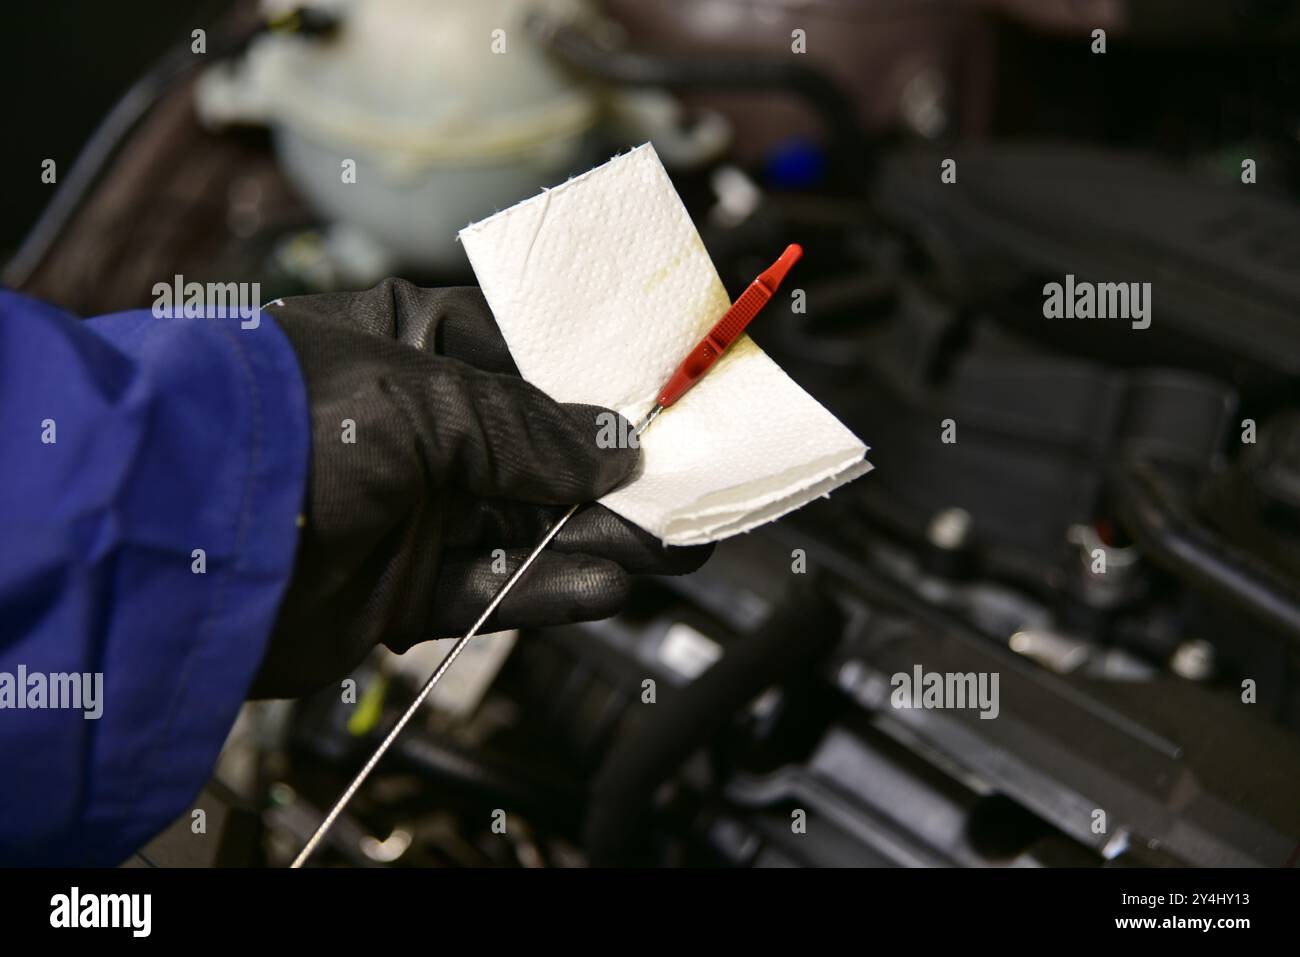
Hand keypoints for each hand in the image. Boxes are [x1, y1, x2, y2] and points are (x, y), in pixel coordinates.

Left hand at [253, 279, 709, 696]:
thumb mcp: (428, 404)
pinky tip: (608, 583)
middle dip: (614, 474)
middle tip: (689, 492)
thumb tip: (621, 451)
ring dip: (598, 536)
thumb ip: (532, 432)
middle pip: (538, 451)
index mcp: (412, 347)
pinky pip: (490, 587)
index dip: (600, 386)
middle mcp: (414, 426)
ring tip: (673, 547)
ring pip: (523, 524)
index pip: (529, 358)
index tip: (666, 407)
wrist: (180, 540)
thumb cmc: (293, 428)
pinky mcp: (399, 587)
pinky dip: (548, 587)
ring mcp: (408, 510)